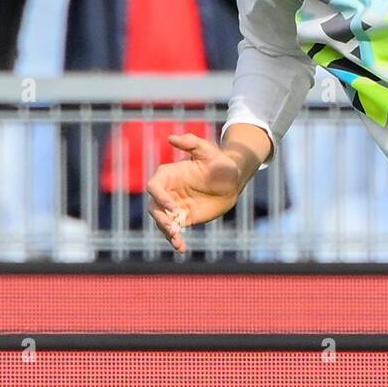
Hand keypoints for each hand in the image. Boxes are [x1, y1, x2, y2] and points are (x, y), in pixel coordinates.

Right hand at [146, 134, 245, 252]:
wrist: (232, 179)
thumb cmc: (219, 161)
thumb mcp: (208, 150)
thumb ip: (191, 142)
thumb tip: (171, 138)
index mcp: (168, 175)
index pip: (155, 187)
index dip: (160, 198)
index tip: (173, 208)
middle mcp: (167, 192)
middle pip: (155, 208)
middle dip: (162, 219)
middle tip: (175, 228)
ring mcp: (173, 206)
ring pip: (162, 222)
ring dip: (167, 232)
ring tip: (177, 240)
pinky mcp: (183, 218)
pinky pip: (174, 231)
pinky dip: (175, 240)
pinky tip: (181, 248)